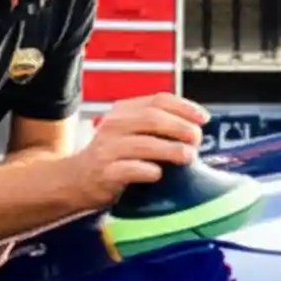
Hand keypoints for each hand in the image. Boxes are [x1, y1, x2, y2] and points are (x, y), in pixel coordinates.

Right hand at [69, 92, 209, 207]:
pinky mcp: (105, 173)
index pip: (158, 100)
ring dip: (170, 149)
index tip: (203, 118)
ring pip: (143, 144)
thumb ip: (157, 127)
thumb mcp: (131, 133)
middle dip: (180, 127)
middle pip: (152, 119)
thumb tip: (195, 127)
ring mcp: (108, 149)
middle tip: (196, 139)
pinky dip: (148, 170)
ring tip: (188, 156)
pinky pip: (130, 169)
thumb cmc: (113, 156)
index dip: (184, 107)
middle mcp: (114, 126)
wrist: (77, 179)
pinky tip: (159, 174)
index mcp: (124, 111)